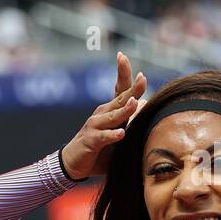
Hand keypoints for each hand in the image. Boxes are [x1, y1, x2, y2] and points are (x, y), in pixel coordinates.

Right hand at [61, 53, 146, 180]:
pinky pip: (103, 137)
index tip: (122, 55)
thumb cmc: (100, 148)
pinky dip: (112, 135)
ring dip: (124, 111)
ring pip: (113, 117)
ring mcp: (96, 126)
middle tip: (142, 77)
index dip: (122, 73)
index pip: (120, 89)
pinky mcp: (91, 141)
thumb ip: (132, 119)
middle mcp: (103, 114)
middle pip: (120, 99)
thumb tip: (147, 103)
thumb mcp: (119, 133)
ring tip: (134, 103)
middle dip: (131, 88)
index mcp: (111, 110)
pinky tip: (121, 134)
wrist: (74, 164)